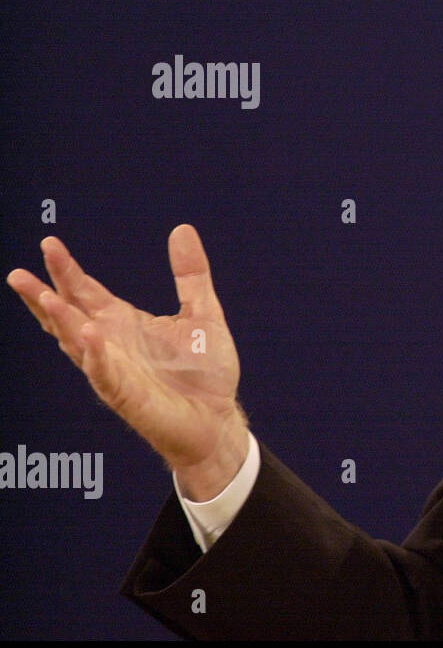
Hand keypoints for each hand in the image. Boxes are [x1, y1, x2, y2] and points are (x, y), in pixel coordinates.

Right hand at [7, 224, 248, 499]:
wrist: (218, 419)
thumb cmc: (205, 372)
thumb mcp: (203, 313)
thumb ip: (191, 274)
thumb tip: (182, 228)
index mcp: (124, 322)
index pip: (86, 291)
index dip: (67, 270)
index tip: (49, 244)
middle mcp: (110, 343)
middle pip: (68, 314)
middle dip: (45, 293)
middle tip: (20, 272)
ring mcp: (113, 369)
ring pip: (76, 343)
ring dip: (60, 320)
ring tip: (45, 297)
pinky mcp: (125, 395)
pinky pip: (104, 373)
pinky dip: (94, 354)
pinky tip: (87, 333)